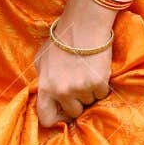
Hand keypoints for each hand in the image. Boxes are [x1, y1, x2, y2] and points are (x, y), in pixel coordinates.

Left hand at [33, 6, 114, 128]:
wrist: (83, 25)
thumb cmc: (61, 40)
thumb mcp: (41, 59)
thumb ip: (43, 79)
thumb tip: (46, 92)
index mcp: (45, 87)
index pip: (46, 118)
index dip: (56, 118)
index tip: (62, 112)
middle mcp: (62, 91)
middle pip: (73, 112)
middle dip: (77, 102)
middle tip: (79, 86)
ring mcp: (80, 88)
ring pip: (89, 102)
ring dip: (90, 92)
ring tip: (87, 72)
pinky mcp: (98, 83)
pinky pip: (102, 94)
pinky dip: (101, 85)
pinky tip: (96, 70)